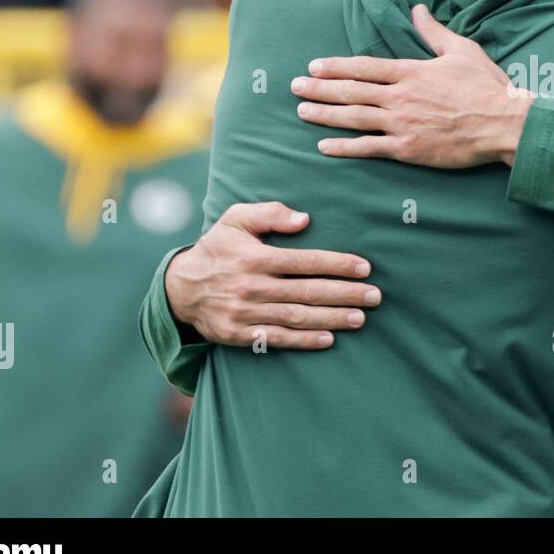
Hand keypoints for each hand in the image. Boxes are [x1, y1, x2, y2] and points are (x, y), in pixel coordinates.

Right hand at [164, 202, 381, 349]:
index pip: (304, 262)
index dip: (336, 265)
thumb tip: (304, 219)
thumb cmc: (217, 248)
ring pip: (297, 317)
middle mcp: (252, 286)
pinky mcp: (240, 334)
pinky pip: (277, 339)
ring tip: (360, 318)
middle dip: (344, 294)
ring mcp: (245, 313)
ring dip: (332, 318)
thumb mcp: (235, 220)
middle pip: (307, 291)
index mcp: (255, 257)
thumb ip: (269, 213)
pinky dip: (303, 341)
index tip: (364, 268)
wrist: (179, 288)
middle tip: (374, 296)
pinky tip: (329, 339)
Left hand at [292, 4, 532, 167]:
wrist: (503, 124)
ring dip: (325, 114)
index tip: (314, 66)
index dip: (336, 66)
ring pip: (354, 117)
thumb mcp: (462, 51)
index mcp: (412, 72)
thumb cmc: (487, 87)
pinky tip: (325, 147)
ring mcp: (402, 124)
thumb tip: (417, 9)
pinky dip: (345, 147)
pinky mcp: (409, 149)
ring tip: (302, 111)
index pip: (364, 67)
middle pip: (351, 91)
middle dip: (320, 89)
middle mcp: (401, 97)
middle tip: (295, 88)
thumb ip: (434, 32)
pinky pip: (370, 148)